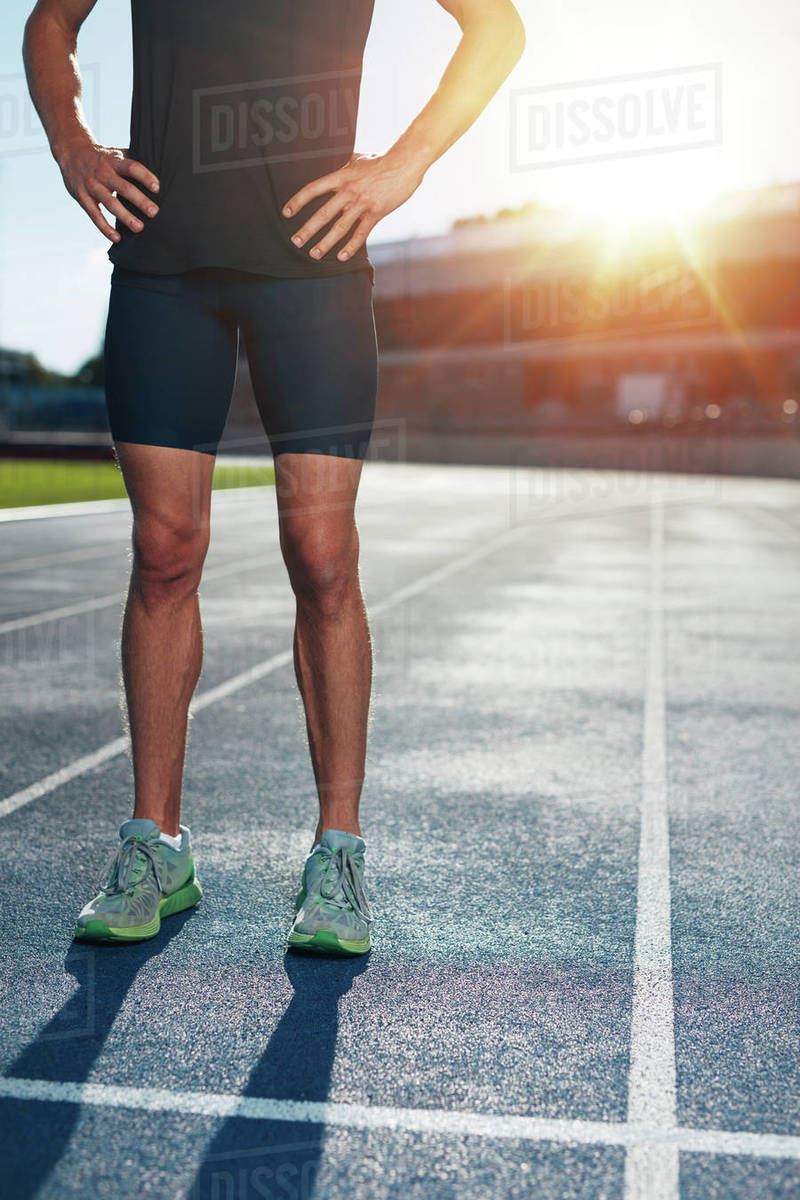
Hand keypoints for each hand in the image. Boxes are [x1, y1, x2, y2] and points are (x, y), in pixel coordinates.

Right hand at [56, 139, 160, 242]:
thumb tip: (160, 166)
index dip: (145, 176)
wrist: (71, 152)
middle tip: (154, 212)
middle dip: (139, 200)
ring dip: (125, 217)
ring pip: (110, 203)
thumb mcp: (115, 153)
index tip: (157, 188)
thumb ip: (133, 161)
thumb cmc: (102, 157)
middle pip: (123, 188)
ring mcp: (92, 186)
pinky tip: (117, 238)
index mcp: (114, 161)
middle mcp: (103, 173)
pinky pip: (95, 215)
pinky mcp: (82, 198)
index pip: (132, 167)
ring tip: (140, 228)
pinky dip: (105, 228)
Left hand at [282, 151, 423, 261]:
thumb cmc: (381, 160)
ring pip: (339, 227)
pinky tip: (341, 257)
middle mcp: (349, 191)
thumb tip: (336, 172)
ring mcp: (362, 203)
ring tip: (314, 254)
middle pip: (323, 213)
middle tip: (296, 242)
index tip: (286, 213)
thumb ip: (344, 170)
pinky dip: (350, 247)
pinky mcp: (376, 213)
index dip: (298, 201)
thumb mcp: (358, 160)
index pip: (313, 189)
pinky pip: (360, 234)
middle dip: (307, 230)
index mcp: (341, 176)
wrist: (404, 163)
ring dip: (325, 243)